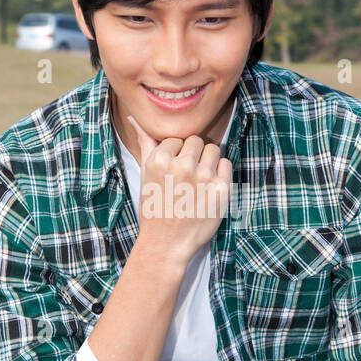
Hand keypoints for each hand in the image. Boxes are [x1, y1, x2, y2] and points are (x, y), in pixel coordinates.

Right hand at [127, 115, 232, 265]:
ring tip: (199, 181)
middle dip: (194, 155)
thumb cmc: (154, 208)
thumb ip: (145, 144)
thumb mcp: (145, 175)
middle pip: (197, 141)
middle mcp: (182, 166)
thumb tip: (133, 117)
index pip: (177, 139)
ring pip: (214, 149)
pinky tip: (209, 187)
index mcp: (160, 160)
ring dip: (209, 161)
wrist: (166, 243)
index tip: (173, 171)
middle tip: (187, 176)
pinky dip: (221, 173)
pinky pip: (227, 164)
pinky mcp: (221, 189)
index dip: (176, 154)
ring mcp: (203, 177)